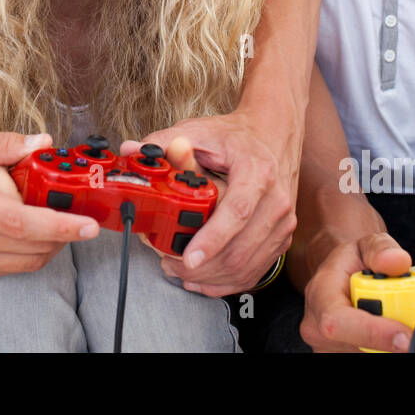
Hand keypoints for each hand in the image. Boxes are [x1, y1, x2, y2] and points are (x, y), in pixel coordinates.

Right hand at [0, 128, 98, 280]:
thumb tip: (37, 141)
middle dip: (64, 235)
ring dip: (47, 246)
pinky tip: (21, 230)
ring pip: (23, 263)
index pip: (24, 222)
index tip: (88, 224)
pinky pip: (4, 268)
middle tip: (76, 215)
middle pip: (32, 248)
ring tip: (51, 220)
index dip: (61, 225)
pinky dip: (23, 253)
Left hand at [120, 113, 296, 295]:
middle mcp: (275, 200)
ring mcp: (282, 223)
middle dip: (202, 266)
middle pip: (239, 248)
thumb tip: (132, 150)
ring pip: (246, 266)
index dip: (212, 239)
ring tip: (179, 269)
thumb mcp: (199, 132)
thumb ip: (164, 142)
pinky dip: (226, 281)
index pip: (236, 212)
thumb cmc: (235, 138)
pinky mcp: (281, 239)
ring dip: (210, 276)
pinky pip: (254, 272)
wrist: (272, 138)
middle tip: (170, 263)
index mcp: (257, 172)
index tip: (189, 257)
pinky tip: (202, 278)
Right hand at [300, 233, 414, 351]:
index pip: (338, 322)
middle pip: (362, 347)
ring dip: (401, 346)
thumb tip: (398, 262)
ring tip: (412, 322)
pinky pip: (378, 355)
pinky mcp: (347, 355)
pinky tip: (401, 332)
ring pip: (374, 355)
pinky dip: (395, 348)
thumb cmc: (351, 263)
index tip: (406, 335)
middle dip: (399, 340)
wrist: (341, 279)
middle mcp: (319, 329)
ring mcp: (332, 349)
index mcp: (320, 296)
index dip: (373, 333)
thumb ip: (382, 249)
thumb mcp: (365, 245)